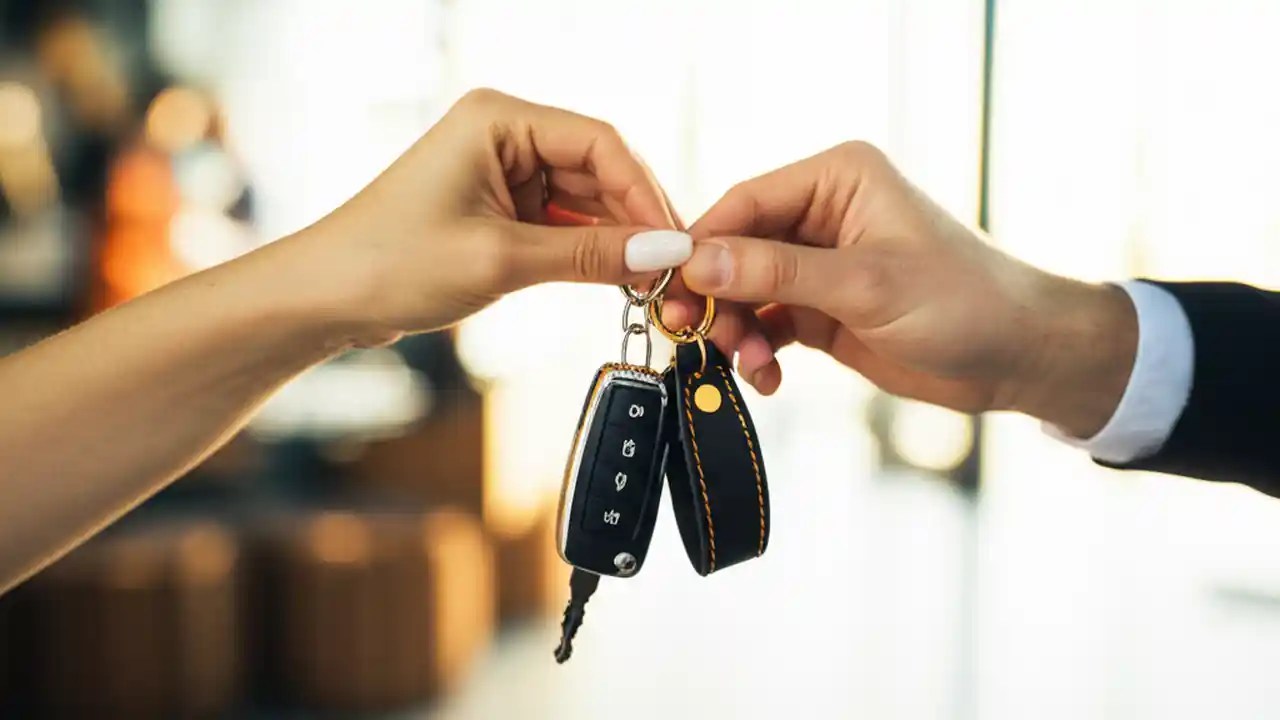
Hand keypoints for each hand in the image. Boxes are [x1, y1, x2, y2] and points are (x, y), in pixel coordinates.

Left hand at [295, 88, 691, 346]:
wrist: (325, 298)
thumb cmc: (391, 262)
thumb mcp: (501, 259)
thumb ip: (589, 255)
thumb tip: (664, 255)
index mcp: (498, 118)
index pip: (599, 142)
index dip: (644, 192)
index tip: (673, 243)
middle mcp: (504, 134)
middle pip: (597, 169)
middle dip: (635, 219)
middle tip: (672, 270)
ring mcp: (501, 171)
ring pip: (585, 200)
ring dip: (616, 239)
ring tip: (650, 283)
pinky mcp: (498, 208)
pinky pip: (562, 223)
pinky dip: (588, 251)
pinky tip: (617, 279)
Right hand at [667, 142, 1136, 437]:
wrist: (1018, 357)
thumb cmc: (965, 302)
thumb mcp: (868, 285)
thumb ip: (780, 271)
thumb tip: (699, 261)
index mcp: (837, 180)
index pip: (745, 203)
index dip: (700, 245)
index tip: (669, 288)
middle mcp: (822, 214)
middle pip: (734, 249)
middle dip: (713, 296)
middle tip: (693, 337)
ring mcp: (819, 264)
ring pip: (743, 291)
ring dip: (733, 330)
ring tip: (746, 365)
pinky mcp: (821, 308)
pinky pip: (765, 324)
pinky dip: (756, 351)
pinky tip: (766, 377)